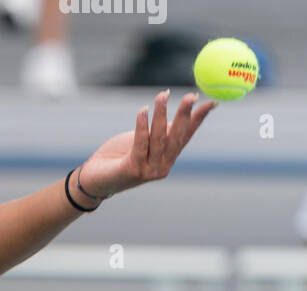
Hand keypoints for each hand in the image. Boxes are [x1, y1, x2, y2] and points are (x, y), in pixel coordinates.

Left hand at [78, 90, 216, 199]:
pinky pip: (140, 144)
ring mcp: (148, 170)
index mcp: (167, 158)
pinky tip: (143, 110)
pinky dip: (142, 125)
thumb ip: (161, 130)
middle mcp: (162, 166)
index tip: (211, 102)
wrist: (95, 179)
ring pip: (159, 138)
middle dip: (185, 115)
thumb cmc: (118, 156)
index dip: (198, 120)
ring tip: (162, 95)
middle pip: (176, 138)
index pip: (186, 137)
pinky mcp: (133, 170)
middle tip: (190, 96)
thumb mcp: (144, 140)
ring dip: (161, 115)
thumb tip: (184, 110)